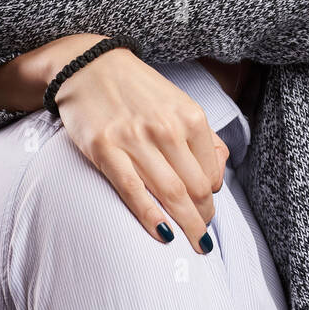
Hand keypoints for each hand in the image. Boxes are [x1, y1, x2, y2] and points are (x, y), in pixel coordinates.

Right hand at [43, 37, 228, 253]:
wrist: (90, 65)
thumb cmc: (138, 90)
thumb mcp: (179, 103)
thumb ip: (203, 136)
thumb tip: (218, 171)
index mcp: (190, 116)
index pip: (211, 172)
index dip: (211, 198)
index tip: (206, 209)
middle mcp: (167, 128)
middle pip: (195, 188)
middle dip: (203, 218)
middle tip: (203, 237)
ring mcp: (135, 139)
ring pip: (170, 194)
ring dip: (186, 225)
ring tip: (193, 244)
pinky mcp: (105, 148)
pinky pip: (133, 191)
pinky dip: (151, 217)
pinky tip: (164, 235)